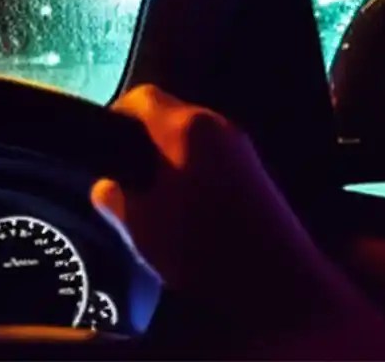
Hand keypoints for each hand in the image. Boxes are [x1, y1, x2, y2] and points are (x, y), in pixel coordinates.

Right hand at [93, 85, 384, 358]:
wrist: (280, 286)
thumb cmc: (205, 251)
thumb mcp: (142, 229)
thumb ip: (114, 200)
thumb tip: (105, 187)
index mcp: (184, 128)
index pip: (140, 97)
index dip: (115, 117)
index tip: (103, 148)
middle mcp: (217, 125)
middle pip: (167, 115)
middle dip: (142, 142)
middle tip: (123, 178)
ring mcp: (242, 147)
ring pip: (191, 138)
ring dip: (169, 160)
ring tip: (153, 199)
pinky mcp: (257, 171)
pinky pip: (212, 156)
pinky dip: (193, 172)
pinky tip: (186, 211)